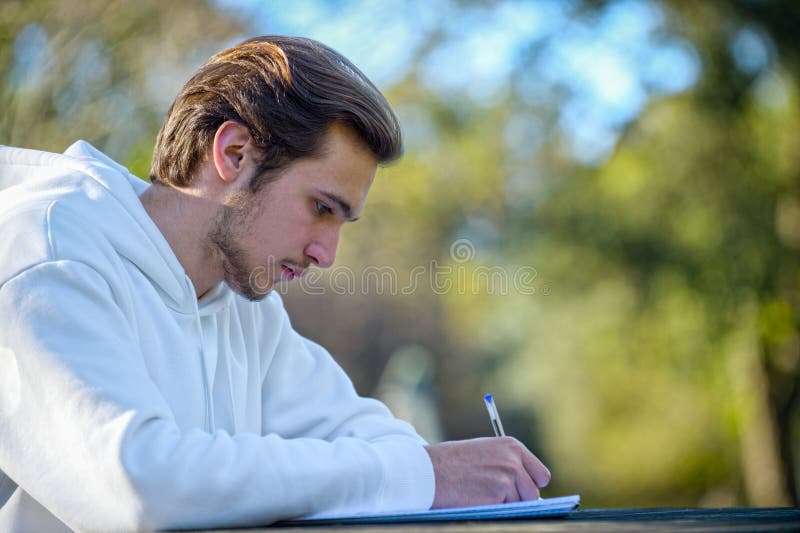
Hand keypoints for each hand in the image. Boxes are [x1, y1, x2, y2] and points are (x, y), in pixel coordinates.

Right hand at [424, 437, 550, 507]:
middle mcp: (513, 461)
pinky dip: (493, 510)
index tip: (521, 490)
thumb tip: (530, 489)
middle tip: (495, 495)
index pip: (541, 475)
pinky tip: (476, 499)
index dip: (531, 485)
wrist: (429, 471)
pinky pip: (505, 511)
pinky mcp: (498, 496)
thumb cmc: (454, 462)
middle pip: (533, 493)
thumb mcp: (486, 452)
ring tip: (481, 493)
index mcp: (512, 447)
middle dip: (519, 499)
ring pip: (520, 505)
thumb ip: (508, 464)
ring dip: (504, 505)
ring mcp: (507, 478)